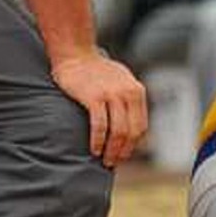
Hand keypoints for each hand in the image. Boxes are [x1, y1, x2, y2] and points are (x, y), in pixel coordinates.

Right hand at [51, 53, 147, 167]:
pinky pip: (100, 126)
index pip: (141, 126)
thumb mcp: (121, 81)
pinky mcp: (94, 97)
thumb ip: (129, 98)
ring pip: (118, 131)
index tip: (124, 154)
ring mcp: (112, 95)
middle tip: (114, 162)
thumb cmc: (95, 71)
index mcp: (137, 91)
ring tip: (105, 160)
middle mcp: (128, 93)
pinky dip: (98, 141)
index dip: (134, 144)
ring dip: (112, 150)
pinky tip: (94, 149)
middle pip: (131, 131)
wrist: (74, 54)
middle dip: (124, 151)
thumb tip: (133, 125)